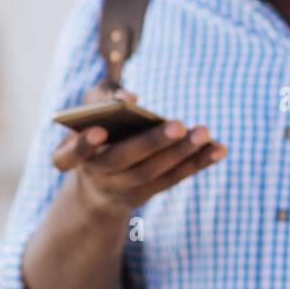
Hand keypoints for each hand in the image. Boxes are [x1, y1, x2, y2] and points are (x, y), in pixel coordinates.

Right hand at [53, 80, 227, 216]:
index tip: (99, 130)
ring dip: (181, 153)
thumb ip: (102, 95)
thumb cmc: (96, 127)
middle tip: (178, 125)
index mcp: (70, 155)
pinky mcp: (147, 193)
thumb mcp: (91, 108)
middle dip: (151, 143)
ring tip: (204, 132)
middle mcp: (95, 174)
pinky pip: (174, 178)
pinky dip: (198, 162)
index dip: (82, 145)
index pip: (68, 155)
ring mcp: (122, 188)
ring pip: (153, 173)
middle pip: (123, 160)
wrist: (98, 182)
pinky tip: (220, 148)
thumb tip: (129, 98)